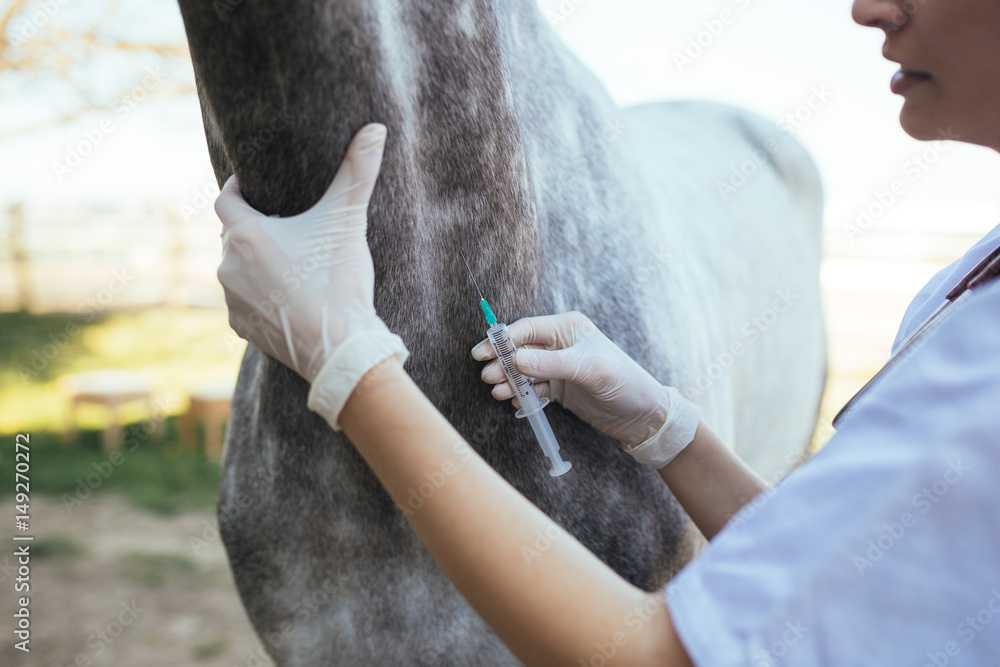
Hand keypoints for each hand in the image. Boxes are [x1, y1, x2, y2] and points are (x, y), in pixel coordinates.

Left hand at [216, 123, 407, 428]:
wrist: (340, 349)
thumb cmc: (339, 283)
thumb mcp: (348, 223)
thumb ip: (358, 173)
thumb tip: (375, 128)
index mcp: (246, 235)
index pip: (225, 199)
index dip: (238, 189)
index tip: (253, 185)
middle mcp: (228, 266)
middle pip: (233, 236)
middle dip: (253, 229)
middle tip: (284, 226)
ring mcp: (232, 300)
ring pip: (236, 271)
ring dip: (254, 264)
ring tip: (287, 262)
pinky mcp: (242, 328)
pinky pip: (243, 302)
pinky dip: (259, 295)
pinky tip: (286, 296)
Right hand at [472, 311, 700, 467]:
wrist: (643, 415)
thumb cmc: (623, 383)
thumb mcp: (588, 370)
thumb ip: (550, 363)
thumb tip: (514, 358)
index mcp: (568, 328)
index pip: (527, 329)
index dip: (502, 340)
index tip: (482, 353)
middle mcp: (561, 344)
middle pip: (521, 350)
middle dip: (503, 363)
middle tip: (488, 378)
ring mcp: (559, 366)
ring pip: (524, 371)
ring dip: (510, 381)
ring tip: (498, 393)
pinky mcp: (560, 387)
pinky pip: (533, 388)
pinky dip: (523, 395)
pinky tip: (516, 403)